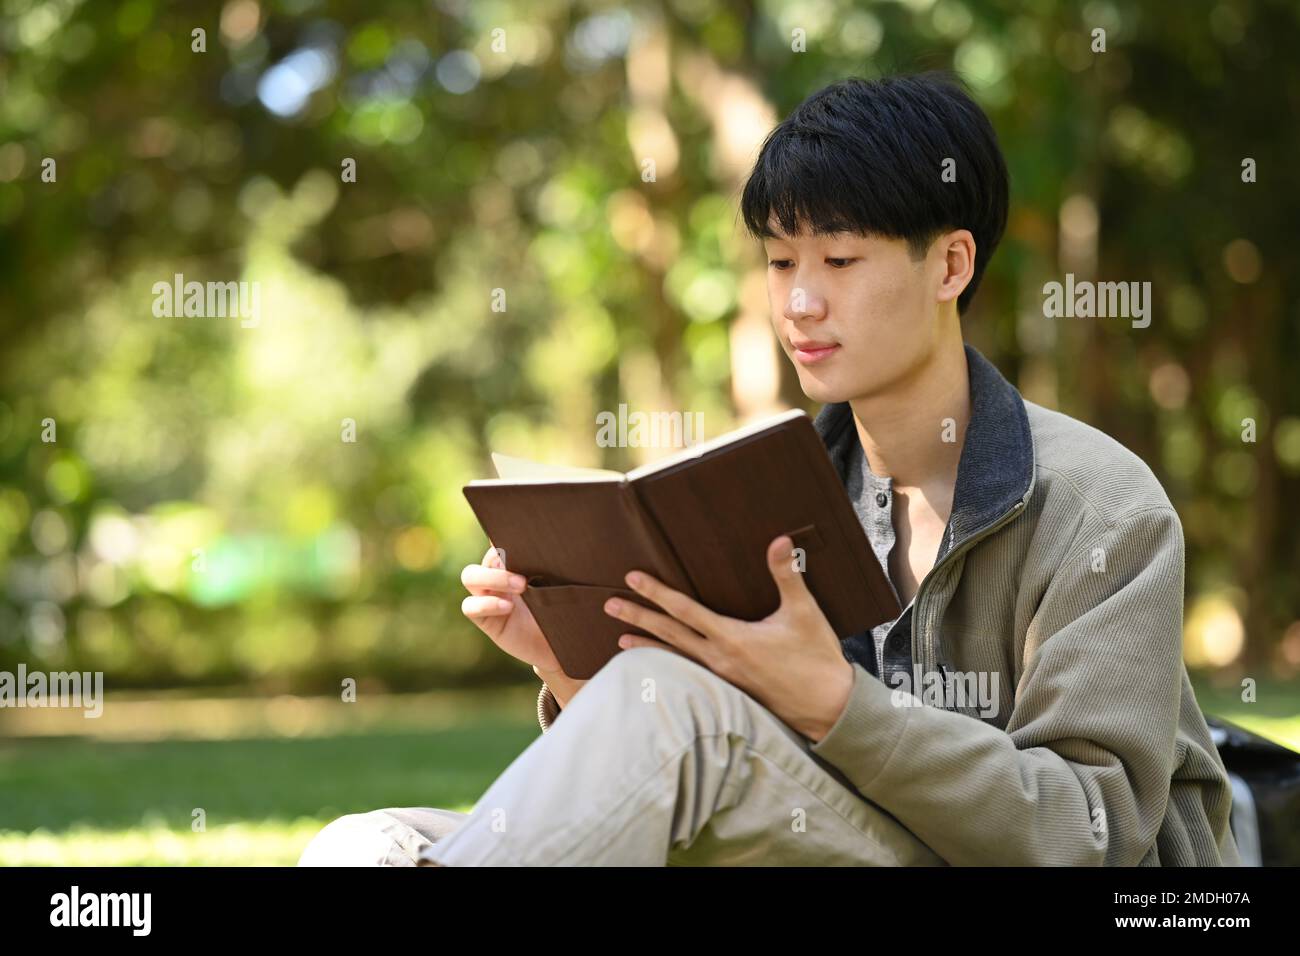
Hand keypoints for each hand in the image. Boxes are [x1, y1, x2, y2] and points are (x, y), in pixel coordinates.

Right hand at [460, 544, 562, 672]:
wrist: (563, 644)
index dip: (504, 534)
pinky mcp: (486, 619)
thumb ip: (557, 567)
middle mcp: (498, 575)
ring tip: (521, 586)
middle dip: (502, 557)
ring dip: (493, 578)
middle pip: (485, 556)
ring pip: (471, 576)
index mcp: (516, 562)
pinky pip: (470, 606)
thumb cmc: (566, 610)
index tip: (521, 535)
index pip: (501, 539)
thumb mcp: (564, 586)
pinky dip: (486, 604)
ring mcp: (489, 596)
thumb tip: (565, 543)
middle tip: (527, 568)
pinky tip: (507, 607)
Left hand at [602, 535, 854, 741]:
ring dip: (648, 644)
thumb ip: (787, 575)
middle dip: (638, 617)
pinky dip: (670, 664)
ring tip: (621, 639)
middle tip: (609, 605)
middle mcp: (719, 660)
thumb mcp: (804, 613)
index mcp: (732, 640)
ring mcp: (721, 679)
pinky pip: (690, 673)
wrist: (829, 709)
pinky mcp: (728, 690)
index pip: (685, 611)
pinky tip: (663, 663)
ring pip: (676, 657)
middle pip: (669, 635)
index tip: (632, 579)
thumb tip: (779, 540)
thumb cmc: (817, 660)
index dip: (657, 593)